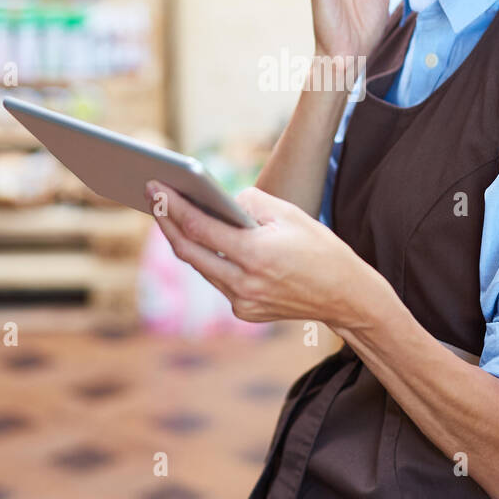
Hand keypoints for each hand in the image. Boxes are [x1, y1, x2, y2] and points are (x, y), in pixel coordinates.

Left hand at [145, 179, 374, 327]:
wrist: (345, 296)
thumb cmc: (320, 249)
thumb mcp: (291, 214)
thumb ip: (250, 203)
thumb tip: (220, 201)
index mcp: (255, 254)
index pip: (200, 228)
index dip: (173, 206)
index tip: (155, 186)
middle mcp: (244, 283)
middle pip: (189, 251)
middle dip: (167, 222)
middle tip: (153, 198)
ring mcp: (243, 302)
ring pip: (201, 267)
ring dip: (185, 242)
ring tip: (170, 216)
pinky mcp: (245, 312)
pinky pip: (219, 281)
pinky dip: (210, 260)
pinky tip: (202, 243)